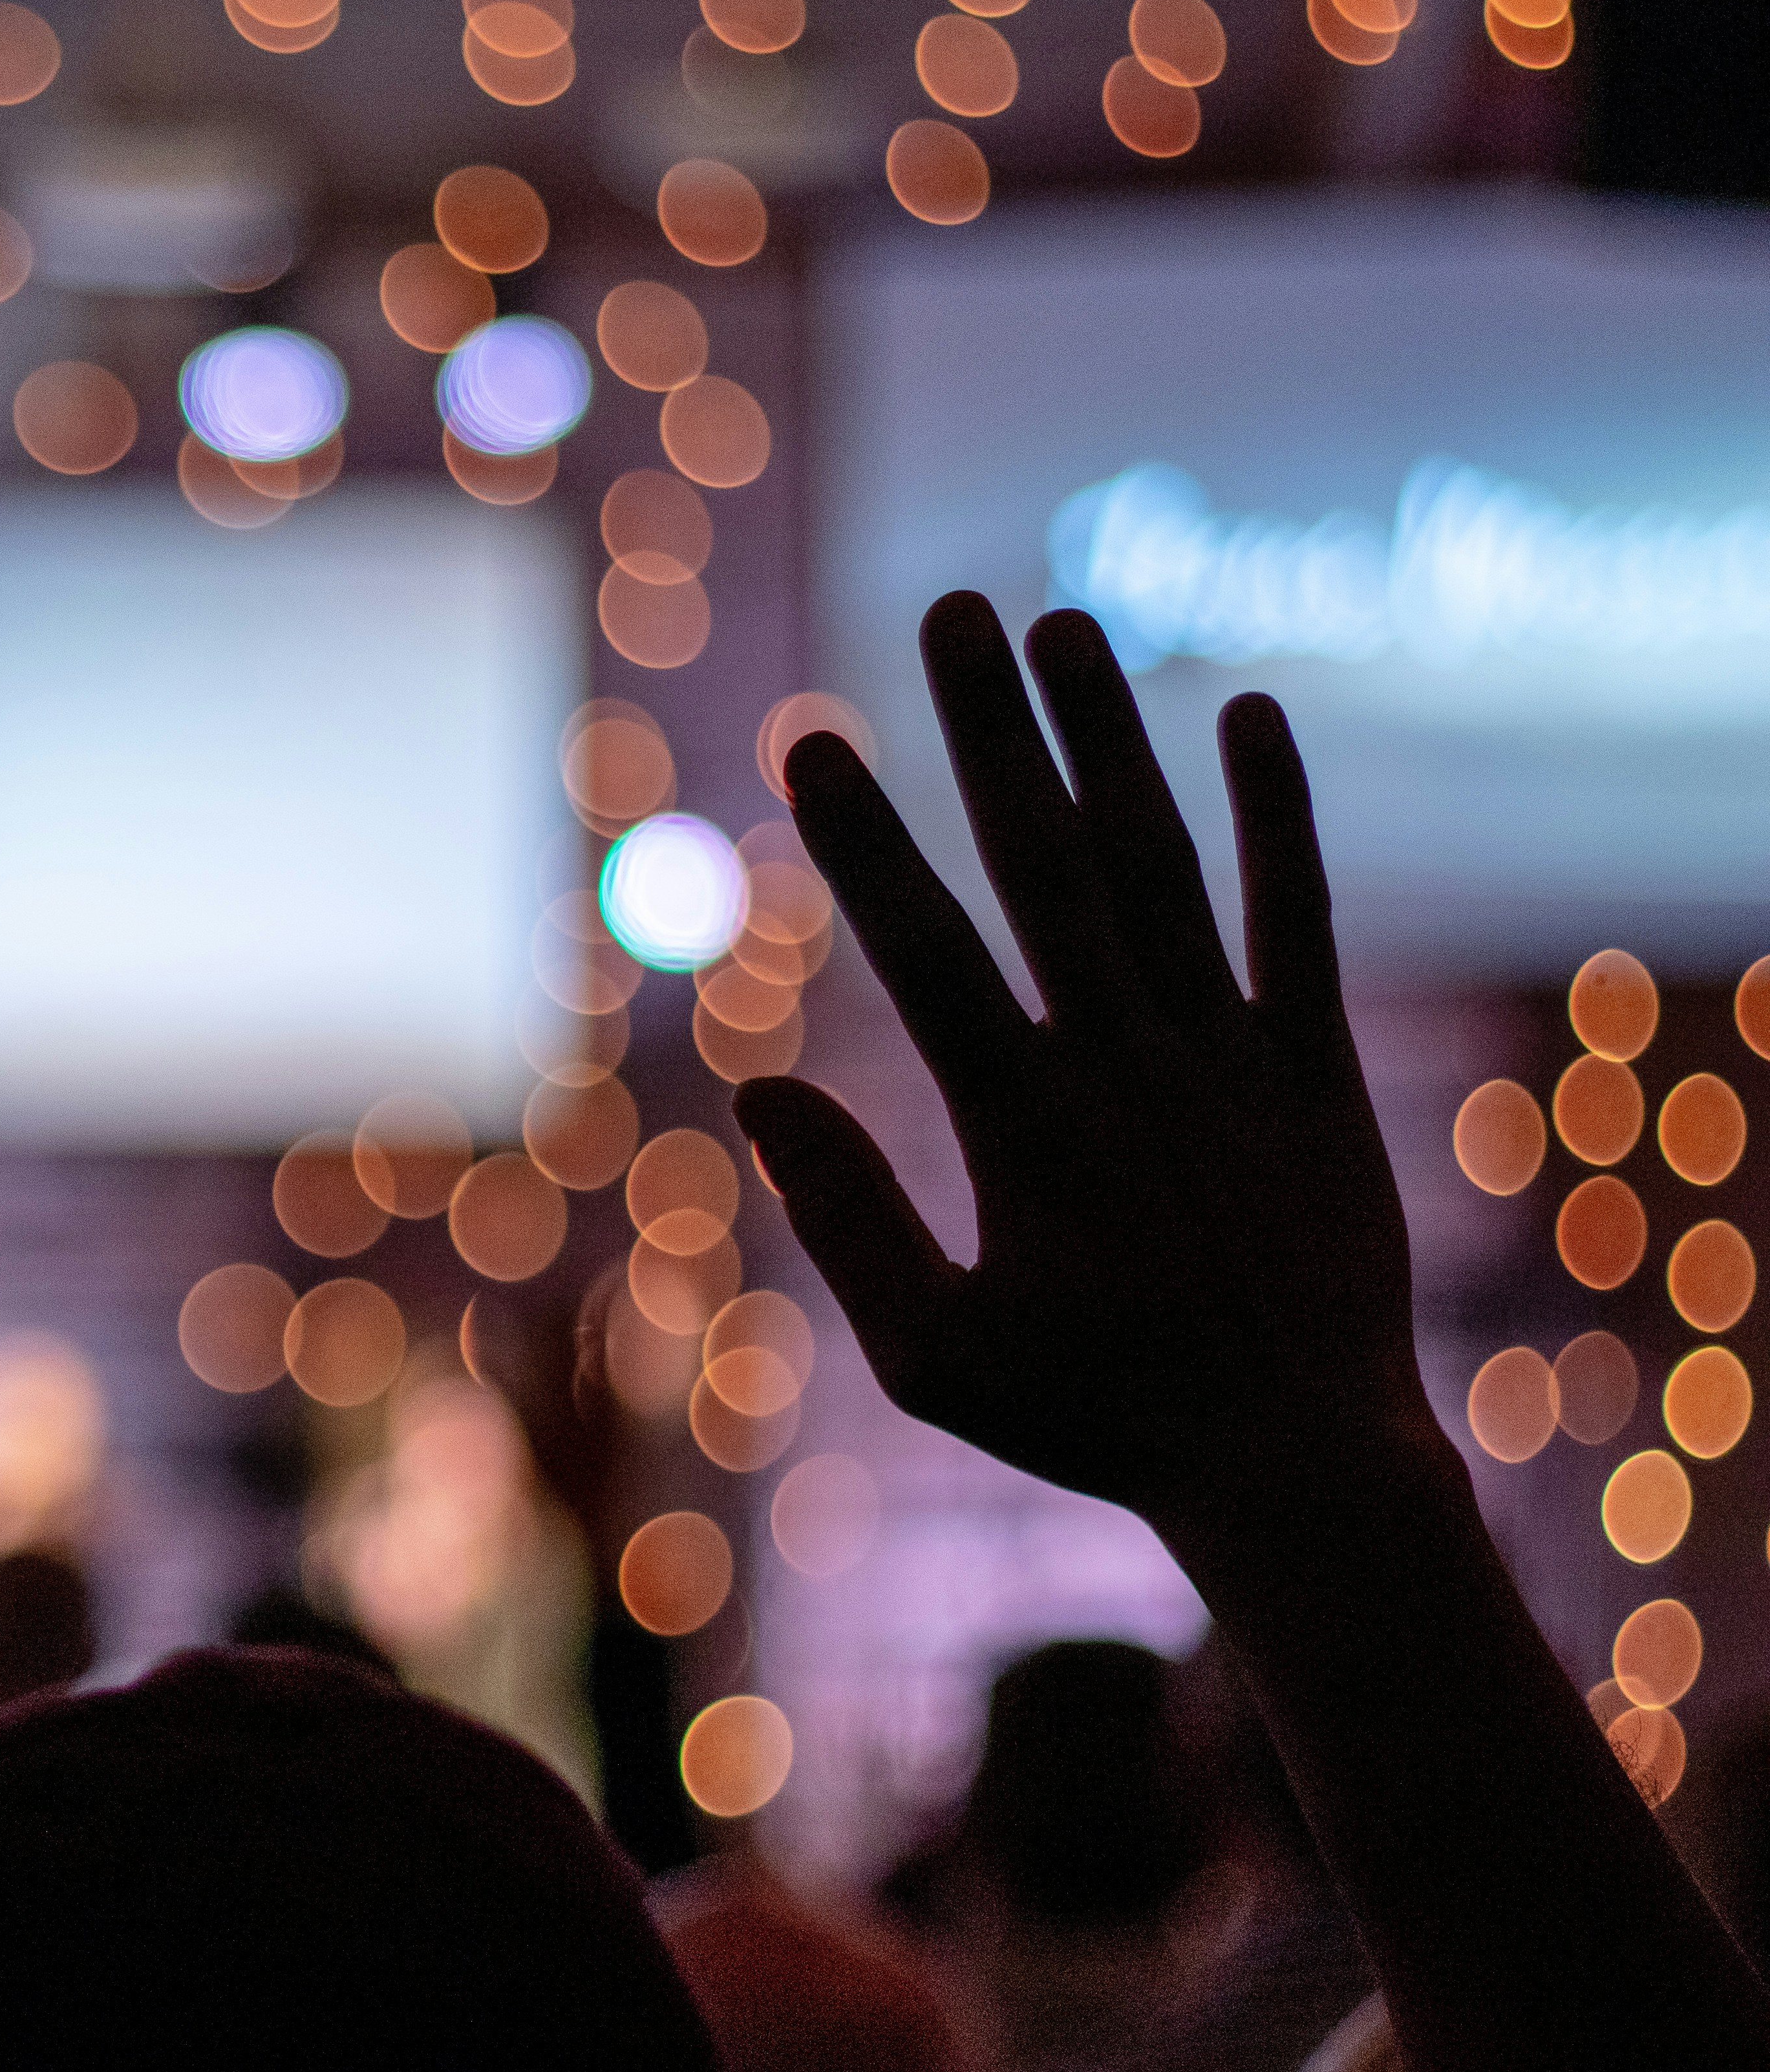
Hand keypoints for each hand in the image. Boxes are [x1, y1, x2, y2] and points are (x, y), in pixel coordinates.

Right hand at [733, 594, 1437, 1526]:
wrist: (1298, 1463)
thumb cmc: (1096, 1418)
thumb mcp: (932, 1355)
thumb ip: (848, 1219)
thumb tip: (757, 1089)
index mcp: (1022, 1126)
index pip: (927, 948)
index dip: (863, 835)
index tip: (810, 732)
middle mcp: (1125, 1065)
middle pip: (1045, 864)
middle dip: (986, 730)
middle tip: (945, 608)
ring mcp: (1227, 1057)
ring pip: (1159, 866)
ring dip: (1111, 739)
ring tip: (1062, 624)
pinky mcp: (1315, 1070)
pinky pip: (1295, 919)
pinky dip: (1278, 818)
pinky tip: (1252, 714)